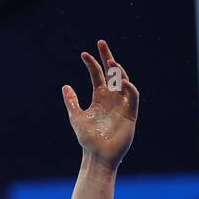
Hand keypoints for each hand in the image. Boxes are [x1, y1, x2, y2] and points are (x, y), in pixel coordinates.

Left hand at [63, 40, 138, 168]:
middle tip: (101, 43)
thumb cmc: (88, 139)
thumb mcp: (77, 118)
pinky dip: (130, 88)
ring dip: (118, 70)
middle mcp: (112, 98)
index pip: (97, 75)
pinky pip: (133, 97)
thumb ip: (72, 102)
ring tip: (110, 61)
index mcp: (100, 97)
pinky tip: (122, 81)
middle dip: (107, 57)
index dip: (91, 64)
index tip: (83, 54)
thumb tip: (65, 86)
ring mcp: (122, 104)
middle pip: (112, 73)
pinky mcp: (130, 113)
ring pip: (123, 81)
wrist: (97, 155)